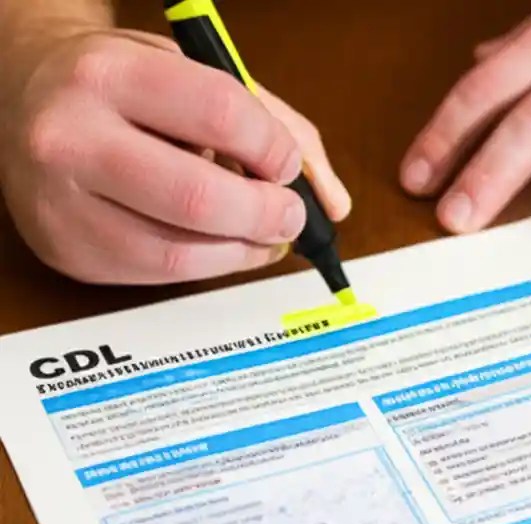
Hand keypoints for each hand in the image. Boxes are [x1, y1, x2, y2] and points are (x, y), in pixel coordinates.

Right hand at [0, 26, 349, 284]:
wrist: (24, 97)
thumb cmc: (125, 87)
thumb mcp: (198, 75)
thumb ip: (280, 129)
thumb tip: (333, 204)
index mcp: (110, 75)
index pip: (220, 115)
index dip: (274, 148)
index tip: (286, 164)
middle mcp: (71, 137)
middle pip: (199, 199)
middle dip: (266, 214)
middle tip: (288, 214)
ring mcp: (60, 201)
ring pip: (181, 254)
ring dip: (243, 250)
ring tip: (261, 232)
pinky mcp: (66, 249)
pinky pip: (157, 276)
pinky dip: (207, 265)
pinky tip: (219, 243)